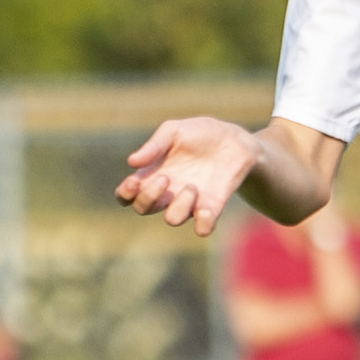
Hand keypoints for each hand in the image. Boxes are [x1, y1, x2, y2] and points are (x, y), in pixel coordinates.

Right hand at [117, 115, 260, 239]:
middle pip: (143, 209)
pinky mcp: (212, 207)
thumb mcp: (175, 131)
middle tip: (165, 178)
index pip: (127, 195)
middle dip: (149, 196)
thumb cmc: (200, 134)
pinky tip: (205, 207)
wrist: (235, 141)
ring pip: (172, 219)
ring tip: (192, 186)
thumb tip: (132, 162)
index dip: (125, 194)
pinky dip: (202, 223)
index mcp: (153, 173)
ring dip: (179, 205)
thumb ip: (154, 145)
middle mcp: (167, 192)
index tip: (135, 181)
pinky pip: (202, 228)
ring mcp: (189, 202)